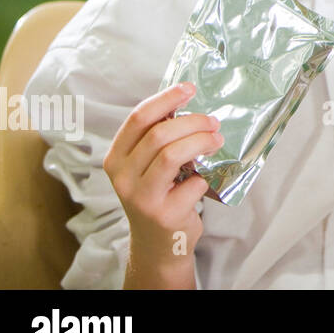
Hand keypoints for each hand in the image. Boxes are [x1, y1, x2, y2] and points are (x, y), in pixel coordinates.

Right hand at [104, 82, 221, 266]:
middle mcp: (122, 177)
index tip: (189, 88)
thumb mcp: (148, 166)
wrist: (159, 244)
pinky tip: (205, 180)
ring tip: (217, 140)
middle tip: (213, 122)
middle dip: (193, 122)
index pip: (137, 119)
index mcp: (116, 158)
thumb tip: (186, 103)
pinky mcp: (163, 214)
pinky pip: (192, 183)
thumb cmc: (159, 194)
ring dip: (201, 142)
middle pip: (159, 134)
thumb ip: (158, 138)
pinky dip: (205, 176)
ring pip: (172, 155)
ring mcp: (141, 197)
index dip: (165, 99)